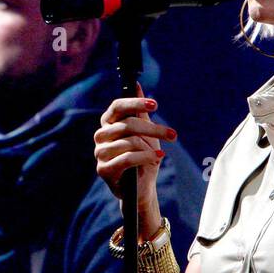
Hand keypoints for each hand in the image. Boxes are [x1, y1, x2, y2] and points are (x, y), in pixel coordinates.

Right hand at [93, 81, 175, 217]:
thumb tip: (136, 85)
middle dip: (153, 129)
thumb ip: (139, 111)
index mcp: (108, 123)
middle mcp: (100, 136)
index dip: (135, 103)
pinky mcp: (103, 169)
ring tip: (159, 154)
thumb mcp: (145, 132)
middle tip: (173, 135)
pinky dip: (145, 157)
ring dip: (149, 147)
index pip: (117, 106)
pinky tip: (157, 157)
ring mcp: (100, 153)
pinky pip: (126, 158)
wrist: (141, 187)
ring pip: (128, 141)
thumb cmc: (142, 157)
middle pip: (127, 124)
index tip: (155, 105)